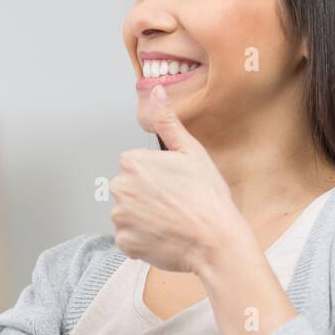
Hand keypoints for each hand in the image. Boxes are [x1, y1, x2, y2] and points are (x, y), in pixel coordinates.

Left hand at [110, 83, 246, 274]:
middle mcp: (119, 187)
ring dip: (144, 219)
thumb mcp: (191, 151)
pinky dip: (143, 240)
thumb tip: (156, 91)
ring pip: (128, 215)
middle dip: (146, 196)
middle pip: (129, 190)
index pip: (135, 166)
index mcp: (132, 161)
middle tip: (175, 204)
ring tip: (171, 221)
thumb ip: (167, 121)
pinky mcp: (124, 243)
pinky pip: (130, 239)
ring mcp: (120, 217)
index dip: (157, 176)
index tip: (175, 185)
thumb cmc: (208, 197)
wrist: (215, 241)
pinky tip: (165, 236)